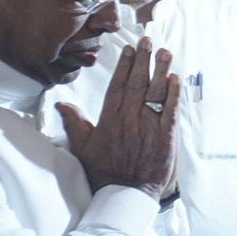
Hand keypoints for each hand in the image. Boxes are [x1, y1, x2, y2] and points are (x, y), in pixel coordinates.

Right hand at [56, 37, 179, 200]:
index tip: (129, 49)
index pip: (117, 85)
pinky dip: (174, 94)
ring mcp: (148, 126)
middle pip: (137, 83)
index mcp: (109, 120)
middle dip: (143, 60)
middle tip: (148, 39)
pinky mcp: (166, 136)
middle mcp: (129, 119)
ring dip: (161, 70)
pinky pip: (171, 110)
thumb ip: (74, 123)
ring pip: (156, 93)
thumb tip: (60, 103)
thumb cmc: (103, 172)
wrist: (124, 196)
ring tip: (165, 52)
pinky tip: (175, 78)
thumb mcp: (82, 148)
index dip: (124, 65)